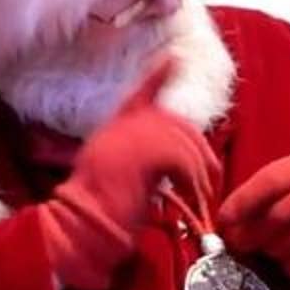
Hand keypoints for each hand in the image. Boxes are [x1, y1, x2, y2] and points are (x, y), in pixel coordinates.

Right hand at [45, 59, 221, 289]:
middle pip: (172, 120)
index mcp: (112, 131)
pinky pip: (178, 156)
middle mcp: (117, 128)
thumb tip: (175, 160)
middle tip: (210, 176)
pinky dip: (192, 177)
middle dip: (198, 147)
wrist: (78, 231)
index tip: (173, 58)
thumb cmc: (99, 216)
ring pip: (179, 139)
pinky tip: (192, 195)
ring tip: (202, 193)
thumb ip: (144, 161)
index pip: (139, 95)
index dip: (157, 76)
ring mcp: (124, 138)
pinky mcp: (135, 154)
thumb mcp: (124, 179)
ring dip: (198, 168)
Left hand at [217, 151, 289, 278]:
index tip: (224, 220)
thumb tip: (233, 213)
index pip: (264, 184)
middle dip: (246, 236)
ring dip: (271, 249)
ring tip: (282, 243)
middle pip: (264, 223)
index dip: (238, 205)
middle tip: (239, 241)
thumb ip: (274, 186)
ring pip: (275, 247)